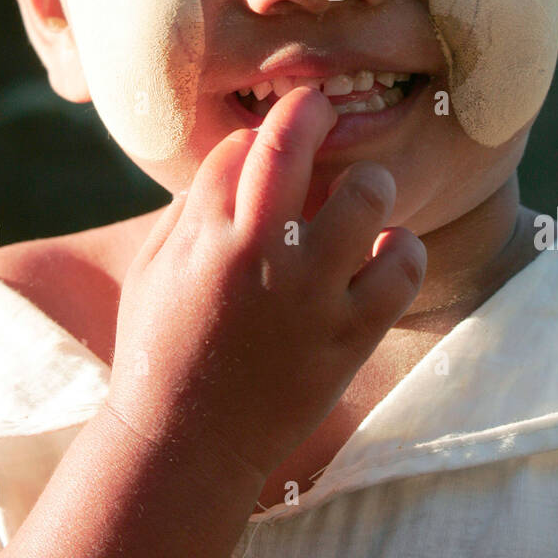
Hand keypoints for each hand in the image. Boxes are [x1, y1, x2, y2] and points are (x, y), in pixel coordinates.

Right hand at [103, 87, 426, 481]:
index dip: (264, 132)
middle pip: (293, 142)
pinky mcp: (349, 336)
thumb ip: (192, 206)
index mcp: (203, 234)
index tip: (276, 138)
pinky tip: (388, 247)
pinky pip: (402, 267)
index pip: (244, 143)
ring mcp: (308, 295)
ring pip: (365, 195)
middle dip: (313, 109)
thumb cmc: (162, 348)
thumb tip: (242, 152)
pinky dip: (403, 247)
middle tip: (324, 108)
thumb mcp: (154, 267)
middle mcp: (257, 254)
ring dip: (368, 182)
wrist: (184, 448)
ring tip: (363, 193)